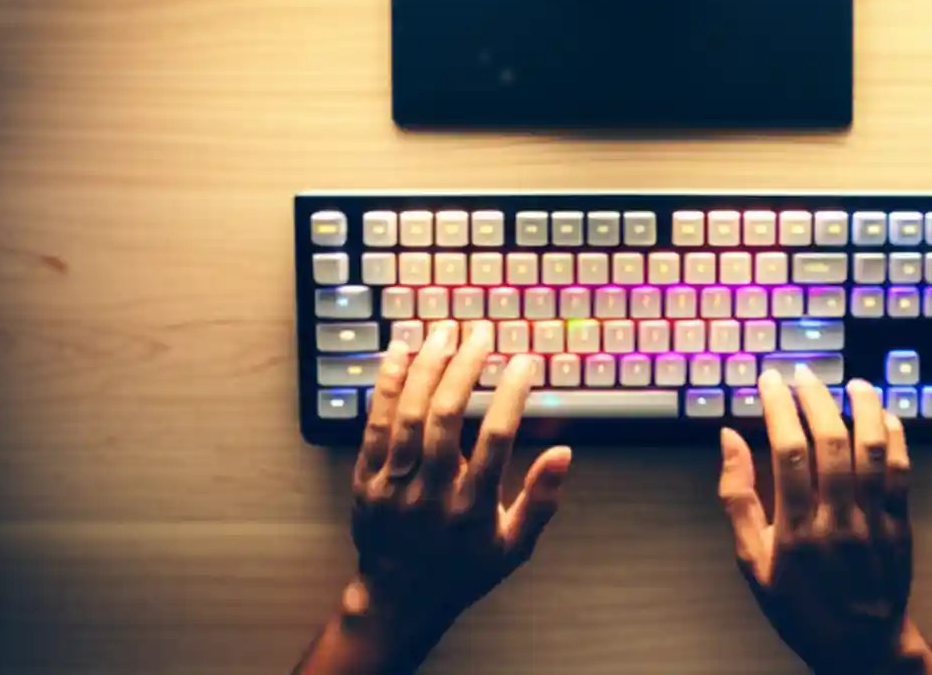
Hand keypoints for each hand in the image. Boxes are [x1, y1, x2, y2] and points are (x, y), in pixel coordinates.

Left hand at [295, 324, 571, 673]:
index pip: (496, 441)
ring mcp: (394, 485)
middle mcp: (431, 494)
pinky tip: (402, 352)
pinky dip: (388, 384)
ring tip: (446, 331)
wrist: (399, 600)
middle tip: (481, 331)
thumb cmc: (464, 569)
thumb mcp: (515, 546)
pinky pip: (374, 424)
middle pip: (447, 418)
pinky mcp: (367, 478)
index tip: (524, 360)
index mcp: (473, 509)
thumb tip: (565, 451)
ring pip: (409, 415)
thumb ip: (542, 499)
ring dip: (428, 367)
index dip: (511, 395)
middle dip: (465, 367)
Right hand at [718, 369, 931, 674]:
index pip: (787, 451)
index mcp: (795, 530)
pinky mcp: (901, 524)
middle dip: (816, 398)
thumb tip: (728, 440)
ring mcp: (873, 521)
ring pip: (872, 451)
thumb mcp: (752, 563)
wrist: (860, 647)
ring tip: (851, 383)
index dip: (778, 407)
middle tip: (804, 374)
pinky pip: (901, 472)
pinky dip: (895, 438)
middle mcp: (837, 520)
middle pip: (830, 443)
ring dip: (863, 409)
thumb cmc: (799, 606)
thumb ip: (738, 499)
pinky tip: (884, 416)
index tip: (770, 381)